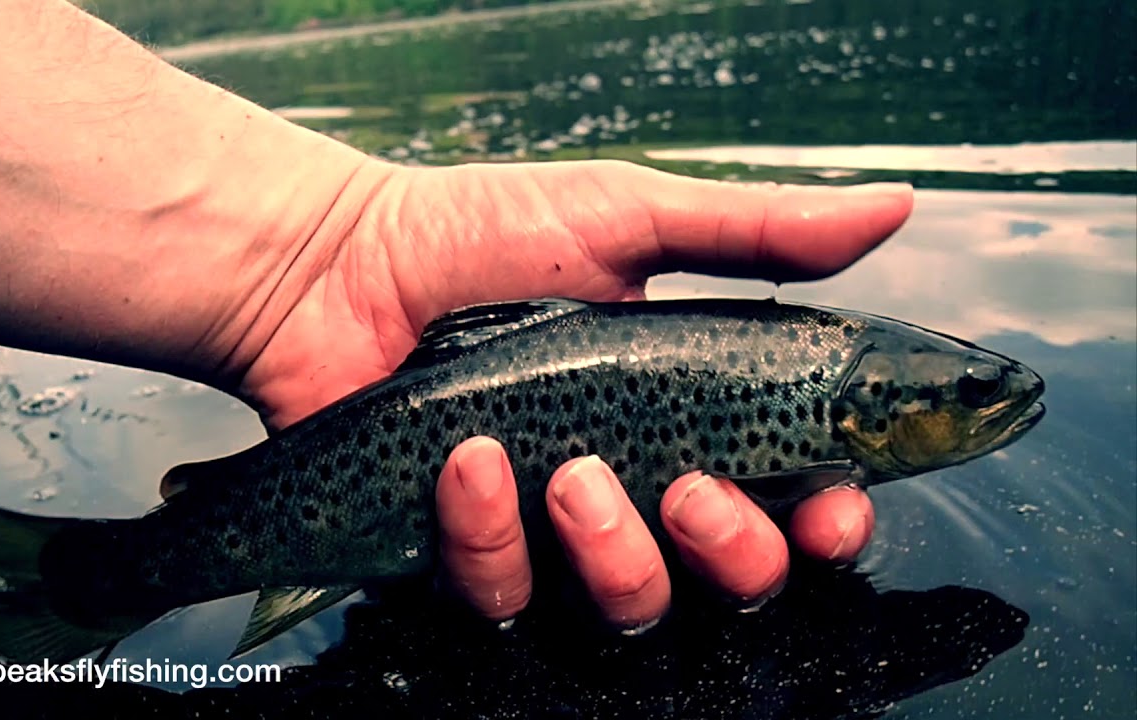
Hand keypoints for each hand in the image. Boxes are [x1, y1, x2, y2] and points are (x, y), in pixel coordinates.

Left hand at [229, 160, 908, 628]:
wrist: (339, 268)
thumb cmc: (482, 236)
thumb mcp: (628, 219)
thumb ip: (757, 233)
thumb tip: (892, 209)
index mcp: (689, 416)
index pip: (793, 500)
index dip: (828, 523)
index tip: (830, 505)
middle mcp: (633, 488)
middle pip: (734, 584)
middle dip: (732, 553)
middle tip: (690, 490)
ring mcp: (550, 534)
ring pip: (630, 609)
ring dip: (615, 551)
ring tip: (569, 473)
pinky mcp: (469, 558)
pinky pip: (508, 596)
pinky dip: (493, 535)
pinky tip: (468, 462)